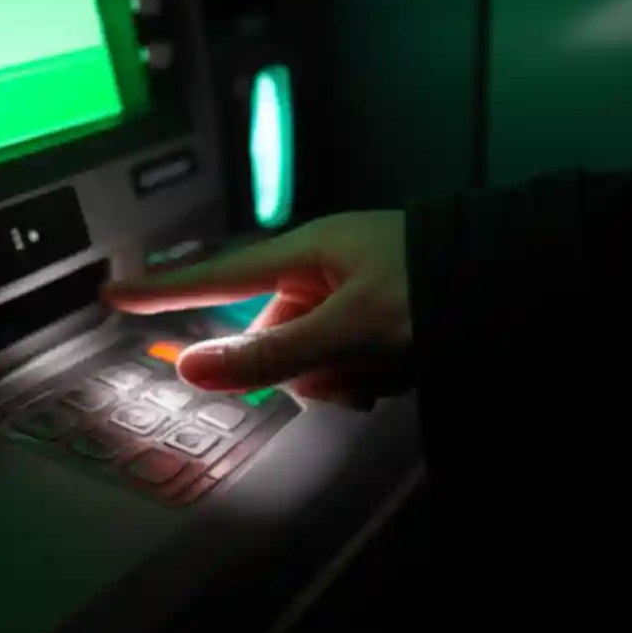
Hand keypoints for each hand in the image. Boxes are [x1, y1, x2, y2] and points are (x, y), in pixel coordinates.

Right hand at [101, 211, 412, 403]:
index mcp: (306, 253)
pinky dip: (369, 377)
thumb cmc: (434, 289)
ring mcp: (350, 296)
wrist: (519, 285)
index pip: (217, 276)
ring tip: (392, 370)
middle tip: (355, 376)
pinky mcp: (377, 318)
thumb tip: (191, 368)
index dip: (163, 289)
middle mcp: (321, 272)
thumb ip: (270, 356)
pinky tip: (403, 371)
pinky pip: (346, 362)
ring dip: (346, 379)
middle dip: (308, 371)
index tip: (112, 293)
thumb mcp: (350, 328)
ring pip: (312, 360)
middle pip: (272, 339)